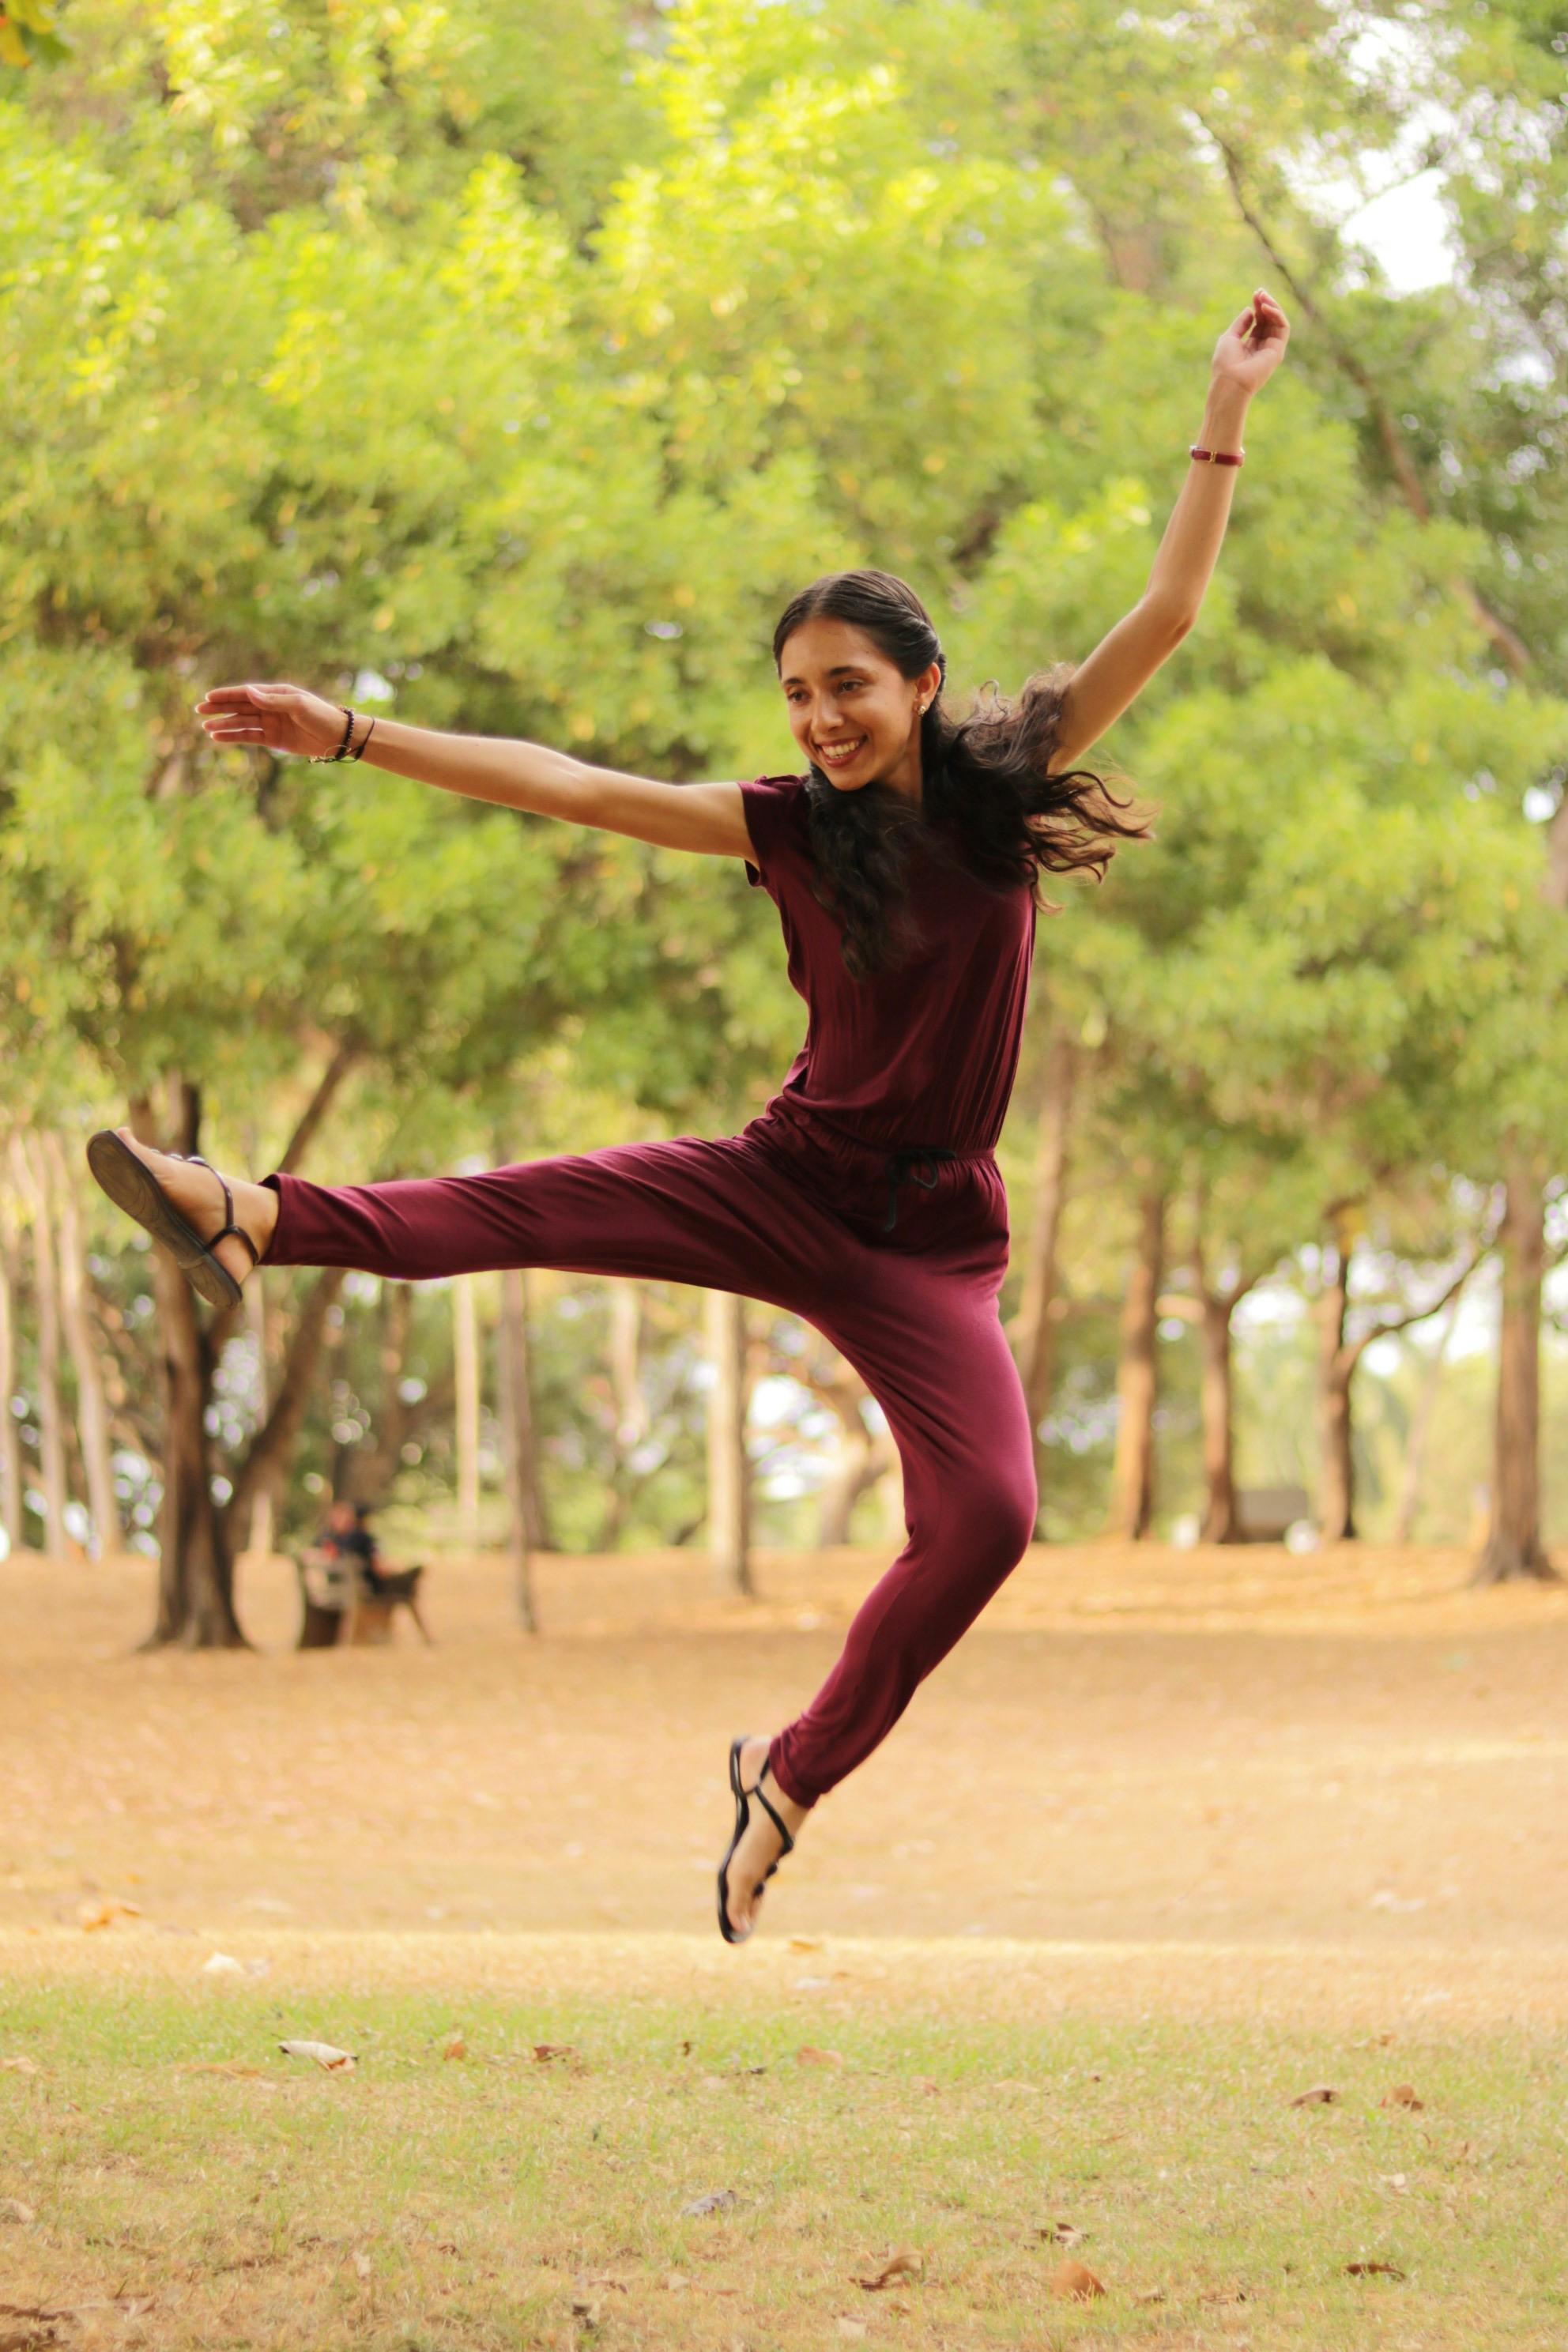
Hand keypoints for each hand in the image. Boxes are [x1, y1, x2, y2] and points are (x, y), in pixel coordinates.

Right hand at [194, 682, 348, 756]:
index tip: (209, 696)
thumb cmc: (321, 716)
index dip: (227, 695)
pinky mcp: (273, 739)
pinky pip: (250, 737)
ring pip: (241, 723)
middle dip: (219, 708)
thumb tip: (249, 692)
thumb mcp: (299, 705)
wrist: (336, 737)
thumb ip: (273, 700)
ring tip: (206, 728)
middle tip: (199, 710)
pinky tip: (219, 737)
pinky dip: (234, 737)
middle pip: (239, 707)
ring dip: (224, 724)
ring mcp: (270, 723)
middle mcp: (270, 707)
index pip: (246, 693)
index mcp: (276, 693)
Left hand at [1211, 287, 1289, 396]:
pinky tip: (1267, 307)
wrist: (1229, 383)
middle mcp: (1262, 347)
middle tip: (1260, 292)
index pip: (1259, 321)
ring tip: (1263, 297)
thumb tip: (1250, 310)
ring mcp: (1271, 349)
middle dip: (1266, 303)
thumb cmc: (1225, 364)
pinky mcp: (1278, 351)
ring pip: (1278, 322)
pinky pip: (1283, 327)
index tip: (1255, 293)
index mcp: (1250, 346)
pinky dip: (1277, 315)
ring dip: (1272, 306)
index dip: (1258, 306)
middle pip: (1269, 320)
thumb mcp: (1229, 338)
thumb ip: (1241, 324)